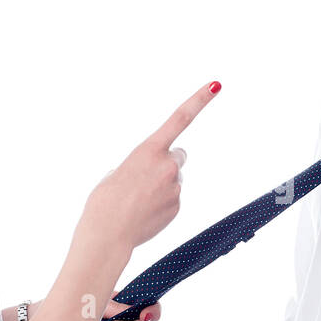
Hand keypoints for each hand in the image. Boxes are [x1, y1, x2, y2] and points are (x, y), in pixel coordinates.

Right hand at [84, 80, 221, 250]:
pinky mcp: (177, 206)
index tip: (215, 86)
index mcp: (148, 150)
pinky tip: (144, 212)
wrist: (107, 234)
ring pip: (173, 181)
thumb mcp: (117, 172)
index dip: (199, 100)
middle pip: (177, 156)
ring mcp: (175, 187)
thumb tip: (149, 173)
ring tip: (139, 201)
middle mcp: (167, 165)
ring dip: (160, 187)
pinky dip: (161, 204)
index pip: (180, 118)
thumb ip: (140, 165)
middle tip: (146, 179)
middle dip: (166, 163)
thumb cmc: (104, 202)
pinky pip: (172, 200)